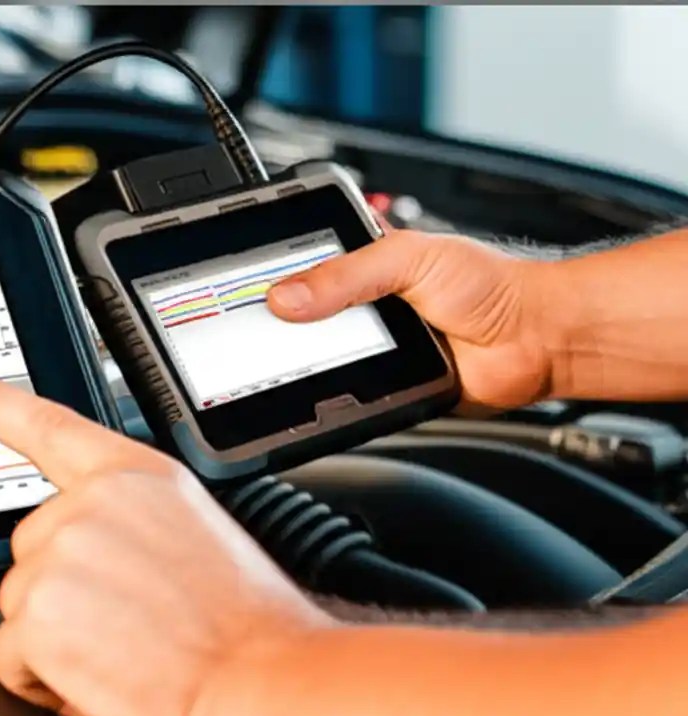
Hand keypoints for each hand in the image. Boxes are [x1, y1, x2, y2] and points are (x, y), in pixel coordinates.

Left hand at [0, 363, 334, 715]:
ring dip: (57, 640)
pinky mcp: (39, 609)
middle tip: (128, 624)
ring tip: (127, 653)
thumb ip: (132, 523)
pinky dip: (46, 680)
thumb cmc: (243, 625)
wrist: (258, 681)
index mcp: (136, 478)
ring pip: (22, 606)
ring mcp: (60, 552)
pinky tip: (101, 678)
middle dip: (62, 593)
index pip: (49, 426)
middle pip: (32, 548)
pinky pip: (11, 655)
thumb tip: (96, 550)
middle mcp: (91, 504)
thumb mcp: (193, 538)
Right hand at [267, 228, 563, 412]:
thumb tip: (287, 297)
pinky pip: (342, 397)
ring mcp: (368, 349)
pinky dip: (330, 397)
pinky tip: (318, 390)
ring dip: (301, 364)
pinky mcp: (379, 389)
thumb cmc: (491, 284)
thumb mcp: (410, 259)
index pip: (298, 267)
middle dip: (276, 327)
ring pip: (314, 361)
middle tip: (252, 330)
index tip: (236, 285)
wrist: (537, 341)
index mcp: (361, 263)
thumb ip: (346, 275)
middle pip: (298, 319)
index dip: (267, 276)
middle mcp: (359, 306)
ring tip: (277, 361)